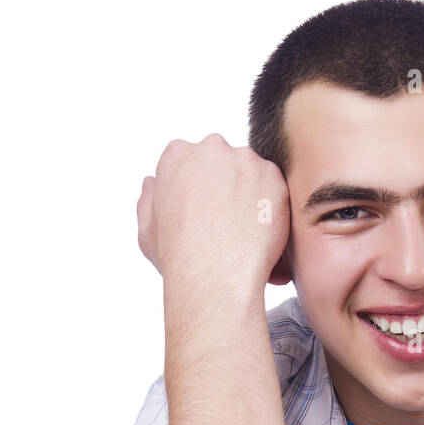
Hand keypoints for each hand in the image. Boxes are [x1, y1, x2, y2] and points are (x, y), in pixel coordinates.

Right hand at [136, 133, 291, 293]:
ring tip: (247, 233)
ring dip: (252, 197)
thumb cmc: (178, 257)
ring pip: (252, 175)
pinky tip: (263, 234)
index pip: (193, 161)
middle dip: (228, 187)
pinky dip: (273, 210)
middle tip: (229, 223)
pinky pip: (276, 190)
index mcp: (178, 155)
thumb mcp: (147, 228)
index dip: (202, 189)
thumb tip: (153, 183)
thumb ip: (149, 198)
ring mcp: (244, 160)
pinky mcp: (272, 177)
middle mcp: (211, 148)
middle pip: (225, 162)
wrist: (214, 276)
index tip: (207, 211)